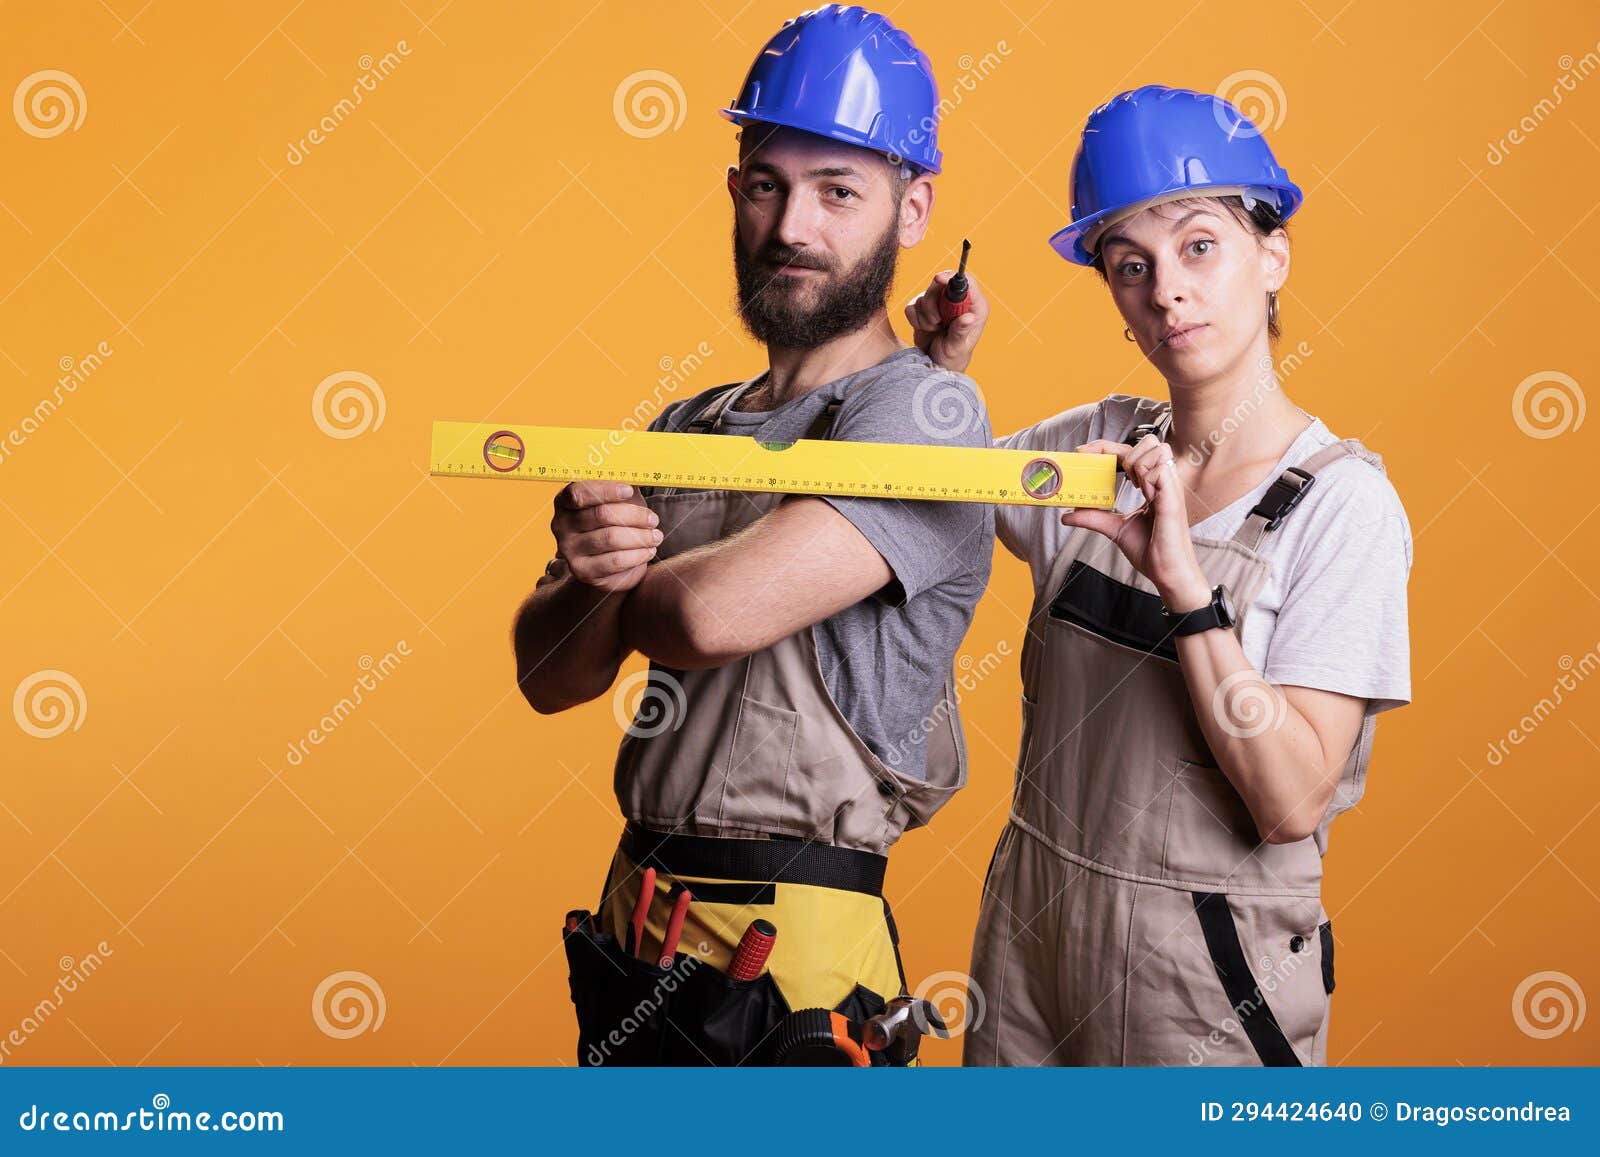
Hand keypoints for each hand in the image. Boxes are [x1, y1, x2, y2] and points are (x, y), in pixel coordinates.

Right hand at [550, 481, 661, 592]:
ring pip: (611, 538)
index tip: (629, 491)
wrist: (607, 562)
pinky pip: (615, 561)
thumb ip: (623, 482)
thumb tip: (642, 467)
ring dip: (640, 537)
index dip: (606, 490)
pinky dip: (637, 555)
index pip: (579, 493)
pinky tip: (648, 551)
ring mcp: (569, 550)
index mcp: (565, 502)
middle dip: (634, 516)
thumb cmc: (614, 522)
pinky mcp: (582, 571)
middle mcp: (561, 525)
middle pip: (602, 515)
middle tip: (653, 519)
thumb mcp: (617, 499)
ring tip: (655, 536)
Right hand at [904, 269, 987, 373]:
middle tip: (937, 321)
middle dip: (933, 303)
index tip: (939, 280)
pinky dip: (916, 320)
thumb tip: (968, 317)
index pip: (966, 282)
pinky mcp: (924, 310)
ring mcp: (939, 304)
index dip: (952, 278)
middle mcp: (957, 302)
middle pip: (940, 285)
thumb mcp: (959, 346)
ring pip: (924, 296)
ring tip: (935, 329)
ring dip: (926, 316)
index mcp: (974, 306)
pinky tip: (926, 330)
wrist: (937, 366)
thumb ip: (961, 331)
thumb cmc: (954, 357)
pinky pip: (912, 307)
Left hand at [1058, 435, 1209, 607]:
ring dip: (1138, 463)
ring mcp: (1170, 488)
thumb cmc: (1150, 550)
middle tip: (1115, 476)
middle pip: (1149, 440)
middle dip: (1123, 451)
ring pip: (1159, 448)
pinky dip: (1148, 478)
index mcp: (1152, 485)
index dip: (1106, 446)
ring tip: (1134, 487)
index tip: (1084, 452)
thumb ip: (1093, 518)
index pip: (1131, 452)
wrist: (1167, 573)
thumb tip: (1067, 515)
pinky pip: (1161, 470)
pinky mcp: (1173, 500)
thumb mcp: (1115, 529)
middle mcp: (1163, 482)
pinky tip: (1145, 496)